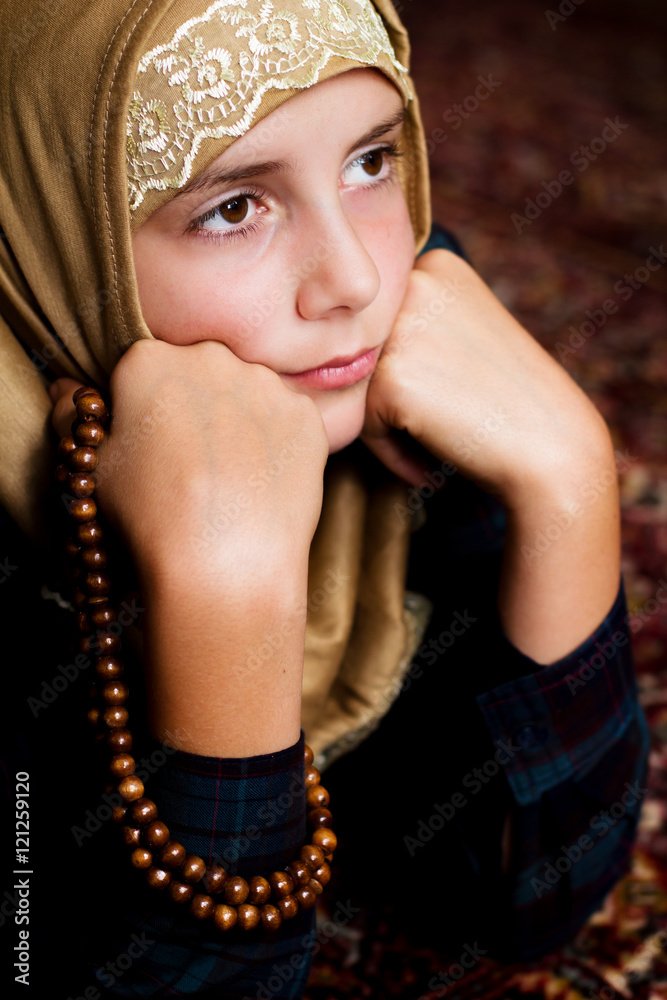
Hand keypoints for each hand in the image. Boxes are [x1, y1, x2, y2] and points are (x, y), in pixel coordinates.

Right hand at [51, 339, 328, 589]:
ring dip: (239, 421)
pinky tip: (264, 482)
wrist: (226, 562)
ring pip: (248, 394)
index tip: (150, 444)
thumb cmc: (150, 516)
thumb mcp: (94, 467)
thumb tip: (69, 391)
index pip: (143, 370)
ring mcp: (266, 384)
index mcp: (149, 360)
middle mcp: (211, 357)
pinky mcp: (307, 416)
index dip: (144, 409)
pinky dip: (278, 444)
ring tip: (231, 478)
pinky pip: (289, 420)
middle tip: (192, 463)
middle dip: (194, 406)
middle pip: (198, 374)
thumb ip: (77, 417)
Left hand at [361, 248, 609, 508]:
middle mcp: (414, 285)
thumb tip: (342, 337)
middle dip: (398, 396)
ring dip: (393, 424)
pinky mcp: (388, 378)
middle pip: (365, 357)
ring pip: (360, 391)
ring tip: (448, 433)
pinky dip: (394, 452)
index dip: (415, 372)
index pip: (382, 328)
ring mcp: (399, 329)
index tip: (459, 389)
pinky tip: (440, 452)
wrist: (554, 449)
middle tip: (454, 416)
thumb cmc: (513, 402)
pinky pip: (365, 427)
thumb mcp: (469, 333)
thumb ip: (416, 324)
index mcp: (435, 266)